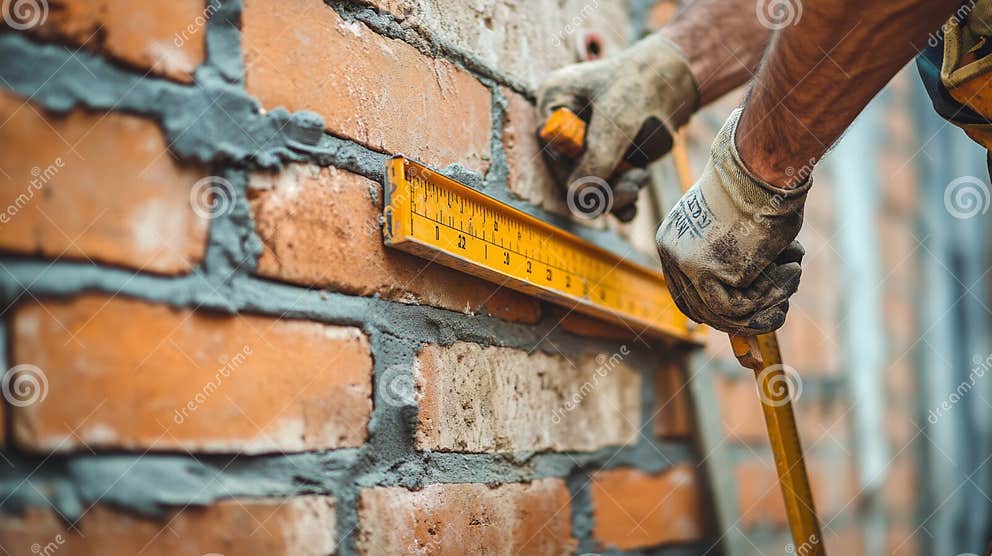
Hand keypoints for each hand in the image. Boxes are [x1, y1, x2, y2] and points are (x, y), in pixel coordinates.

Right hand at [537, 33, 697, 220]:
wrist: (673, 77)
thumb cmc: (642, 82)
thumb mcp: (619, 116)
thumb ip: (598, 156)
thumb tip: (578, 197)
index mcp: (554, 104)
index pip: (554, 152)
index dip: (575, 173)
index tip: (603, 182)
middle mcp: (564, 127)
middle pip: (570, 173)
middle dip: (600, 188)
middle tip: (632, 191)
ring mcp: (584, 144)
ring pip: (590, 186)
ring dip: (614, 195)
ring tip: (640, 180)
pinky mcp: (604, 158)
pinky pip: (605, 188)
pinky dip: (618, 201)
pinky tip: (632, 207)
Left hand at [656, 109, 809, 335]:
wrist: (762, 164)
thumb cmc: (763, 185)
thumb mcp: (744, 228)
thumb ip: (740, 260)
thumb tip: (758, 300)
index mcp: (674, 239)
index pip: (689, 292)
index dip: (724, 309)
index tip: (758, 312)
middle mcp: (672, 253)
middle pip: (702, 309)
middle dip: (747, 316)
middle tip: (782, 305)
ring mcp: (685, 264)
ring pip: (725, 313)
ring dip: (769, 301)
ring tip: (794, 274)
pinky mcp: (704, 272)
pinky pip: (738, 309)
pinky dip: (771, 297)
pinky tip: (791, 268)